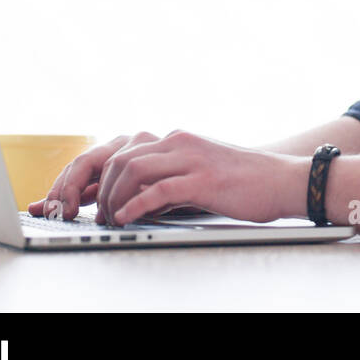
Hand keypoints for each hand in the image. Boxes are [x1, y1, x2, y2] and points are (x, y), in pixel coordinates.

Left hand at [28, 129, 298, 224]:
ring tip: (109, 220)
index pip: (120, 152)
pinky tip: (126, 219)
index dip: (92, 177)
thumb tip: (129, 203)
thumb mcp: (196, 176)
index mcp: (175, 140)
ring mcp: (190, 158)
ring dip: (111, 198)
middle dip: (95, 189)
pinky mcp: (202, 179)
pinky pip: (157, 190)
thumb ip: (165, 182)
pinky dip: (135, 206)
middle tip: (90, 216)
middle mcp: (178, 142)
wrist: (283, 179)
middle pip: (118, 158)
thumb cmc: (243, 183)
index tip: (76, 200)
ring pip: (131, 169)